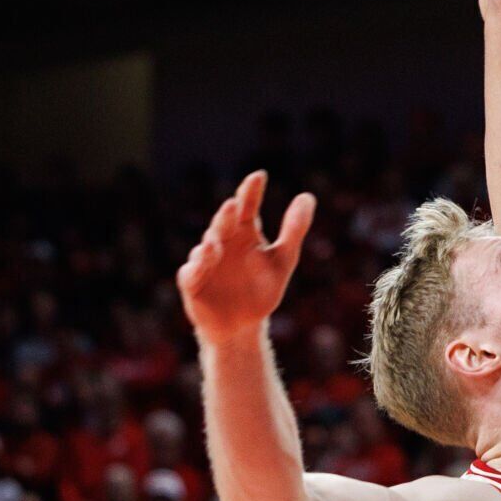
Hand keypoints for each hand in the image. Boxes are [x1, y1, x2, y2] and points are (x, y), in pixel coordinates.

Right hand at [177, 171, 314, 343]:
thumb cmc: (262, 287)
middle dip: (227, 216)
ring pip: (206, 247)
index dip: (251, 192)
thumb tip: (308, 195)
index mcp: (244, 232)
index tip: (259, 176)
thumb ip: (295, 228)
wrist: (243, 324)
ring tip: (216, 240)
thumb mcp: (284, 258)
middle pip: (224, 224)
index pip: (247, 207)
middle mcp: (223, 242)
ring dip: (211, 243)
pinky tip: (204, 257)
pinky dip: (197, 266)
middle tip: (234, 204)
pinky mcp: (194, 283)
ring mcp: (206, 261)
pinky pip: (192, 272)